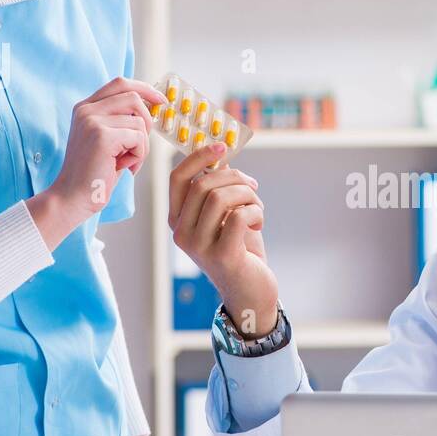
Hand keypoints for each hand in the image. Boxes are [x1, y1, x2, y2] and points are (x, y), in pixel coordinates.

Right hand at [27, 77, 166, 249]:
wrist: (72, 198)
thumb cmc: (95, 173)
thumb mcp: (108, 140)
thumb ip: (121, 120)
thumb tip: (152, 106)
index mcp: (85, 107)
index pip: (120, 83)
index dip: (145, 89)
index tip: (162, 101)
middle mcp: (86, 109)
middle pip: (133, 97)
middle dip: (147, 121)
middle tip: (140, 147)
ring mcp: (92, 121)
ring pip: (139, 121)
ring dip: (142, 146)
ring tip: (128, 162)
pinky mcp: (102, 136)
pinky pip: (139, 138)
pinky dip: (139, 156)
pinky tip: (125, 168)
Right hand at [168, 144, 278, 338]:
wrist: (251, 290)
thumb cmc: (240, 248)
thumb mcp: (225, 215)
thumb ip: (218, 190)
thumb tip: (221, 156)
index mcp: (177, 220)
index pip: (177, 178)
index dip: (199, 156)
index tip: (222, 145)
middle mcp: (181, 233)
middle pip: (203, 184)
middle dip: (235, 178)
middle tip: (252, 187)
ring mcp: (199, 246)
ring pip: (221, 197)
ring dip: (248, 196)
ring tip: (257, 208)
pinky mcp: (222, 256)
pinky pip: (239, 216)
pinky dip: (256, 212)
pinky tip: (259, 224)